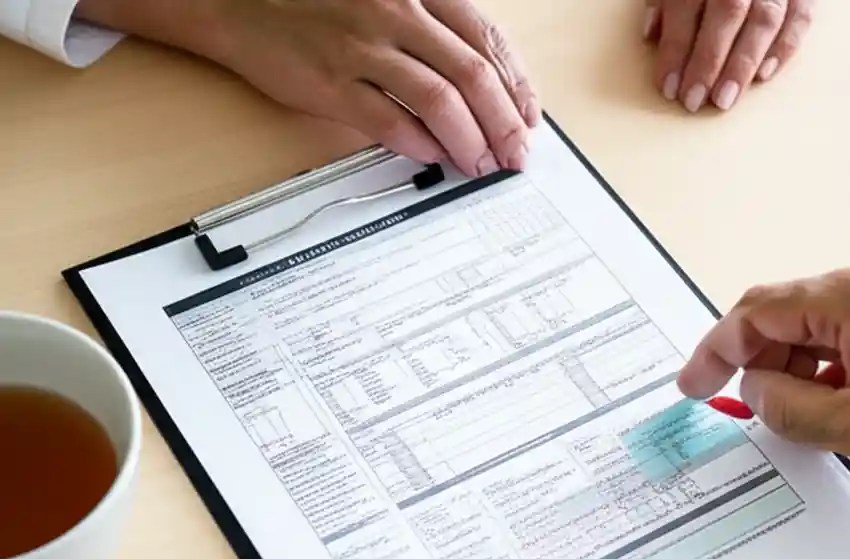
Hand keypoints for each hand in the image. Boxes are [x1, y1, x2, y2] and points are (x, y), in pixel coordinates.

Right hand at [77, 0, 538, 176]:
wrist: (234, 0)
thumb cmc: (316, 3)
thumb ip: (431, 30)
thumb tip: (482, 87)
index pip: (487, 40)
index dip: (517, 86)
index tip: (528, 119)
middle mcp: (396, 11)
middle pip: (473, 74)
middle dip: (504, 124)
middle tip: (516, 156)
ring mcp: (363, 47)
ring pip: (440, 100)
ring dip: (470, 141)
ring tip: (481, 165)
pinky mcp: (331, 83)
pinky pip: (390, 120)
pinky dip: (421, 144)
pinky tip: (435, 157)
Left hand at [642, 0, 813, 111]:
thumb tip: (652, 36)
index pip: (686, 3)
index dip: (675, 46)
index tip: (667, 85)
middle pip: (727, 12)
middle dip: (708, 61)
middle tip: (693, 100)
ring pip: (764, 19)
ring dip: (743, 64)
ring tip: (724, 99)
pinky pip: (802, 16)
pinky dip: (784, 47)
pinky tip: (763, 76)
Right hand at [676, 268, 849, 490]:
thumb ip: (789, 406)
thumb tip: (754, 390)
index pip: (757, 311)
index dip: (715, 350)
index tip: (693, 384)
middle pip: (783, 316)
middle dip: (752, 362)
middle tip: (727, 405)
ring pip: (814, 332)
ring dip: (791, 373)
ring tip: (793, 421)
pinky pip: (846, 343)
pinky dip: (824, 374)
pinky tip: (829, 412)